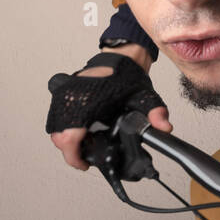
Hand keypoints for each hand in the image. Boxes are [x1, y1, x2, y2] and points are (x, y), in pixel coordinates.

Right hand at [46, 50, 171, 170]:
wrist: (120, 55)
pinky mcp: (63, 90)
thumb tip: (164, 127)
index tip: (84, 164)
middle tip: (87, 156)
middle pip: (58, 136)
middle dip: (72, 150)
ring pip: (54, 126)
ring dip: (67, 139)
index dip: (73, 157)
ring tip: (85, 144)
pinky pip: (56, 115)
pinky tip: (80, 130)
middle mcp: (70, 96)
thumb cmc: (128, 75)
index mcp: (86, 101)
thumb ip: (156, 113)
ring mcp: (64, 93)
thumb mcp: (145, 97)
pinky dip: (64, 126)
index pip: (68, 137)